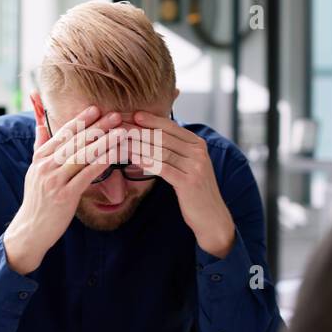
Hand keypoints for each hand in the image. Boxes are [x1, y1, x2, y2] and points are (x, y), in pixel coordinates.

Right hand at [3, 105, 121, 274]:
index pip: (62, 134)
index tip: (95, 109)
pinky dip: (102, 162)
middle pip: (75, 141)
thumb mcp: (34, 171)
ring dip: (104, 142)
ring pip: (83, 155)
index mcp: (40, 158)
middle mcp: (46, 166)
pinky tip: (115, 154)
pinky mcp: (64, 195)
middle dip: (97, 127)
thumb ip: (40, 146)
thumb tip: (40, 124)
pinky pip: (87, 175)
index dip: (80, 120)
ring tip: (121, 132)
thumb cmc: (37, 201)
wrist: (30, 230)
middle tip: (116, 115)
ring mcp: (55, 180)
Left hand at [130, 112, 235, 257]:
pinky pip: (163, 168)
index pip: (170, 126)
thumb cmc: (195, 191)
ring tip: (120, 141)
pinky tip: (132, 158)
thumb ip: (175, 151)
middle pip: (163, 136)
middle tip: (119, 126)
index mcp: (198, 144)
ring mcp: (196, 166)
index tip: (131, 114)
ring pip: (161, 150)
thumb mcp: (188, 166)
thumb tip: (150, 137)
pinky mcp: (189, 182)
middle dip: (139, 130)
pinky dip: (146, 161)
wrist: (212, 217)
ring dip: (138, 145)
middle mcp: (199, 151)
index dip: (150, 120)